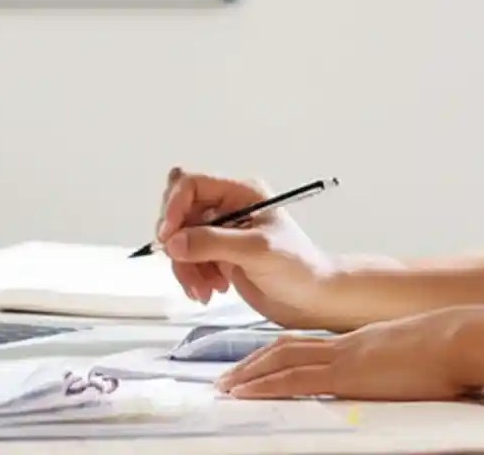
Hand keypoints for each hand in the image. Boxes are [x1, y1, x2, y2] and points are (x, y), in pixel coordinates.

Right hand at [156, 168, 336, 328]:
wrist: (313, 300)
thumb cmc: (299, 268)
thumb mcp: (256, 251)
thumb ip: (213, 243)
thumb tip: (173, 242)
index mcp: (240, 193)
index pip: (191, 184)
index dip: (174, 206)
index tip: (170, 236)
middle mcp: (227, 207)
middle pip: (179, 212)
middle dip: (177, 241)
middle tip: (183, 263)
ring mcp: (221, 232)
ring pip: (180, 240)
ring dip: (184, 266)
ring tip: (204, 289)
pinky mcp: (217, 255)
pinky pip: (187, 260)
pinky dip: (191, 276)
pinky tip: (209, 291)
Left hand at [214, 309, 471, 400]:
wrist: (462, 340)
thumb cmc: (453, 353)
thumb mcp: (418, 362)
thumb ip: (399, 370)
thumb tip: (402, 381)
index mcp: (360, 342)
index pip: (308, 345)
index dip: (279, 354)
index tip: (259, 364)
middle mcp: (344, 345)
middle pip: (285, 348)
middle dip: (252, 363)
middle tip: (226, 378)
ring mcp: (343, 358)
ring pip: (280, 360)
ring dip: (248, 374)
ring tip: (225, 387)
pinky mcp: (345, 375)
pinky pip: (294, 380)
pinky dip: (264, 386)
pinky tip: (245, 393)